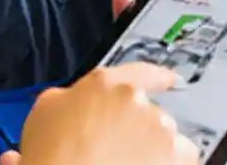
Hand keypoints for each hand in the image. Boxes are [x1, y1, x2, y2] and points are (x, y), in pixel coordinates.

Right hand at [0, 63, 198, 164]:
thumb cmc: (52, 156)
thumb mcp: (43, 113)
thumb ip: (64, 99)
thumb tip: (67, 104)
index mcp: (102, 84)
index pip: (137, 72)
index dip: (156, 77)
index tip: (170, 79)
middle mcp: (134, 99)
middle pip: (146, 110)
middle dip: (136, 128)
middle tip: (116, 149)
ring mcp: (157, 127)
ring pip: (165, 134)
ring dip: (153, 147)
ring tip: (127, 163)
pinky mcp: (176, 154)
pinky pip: (183, 156)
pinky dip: (171, 162)